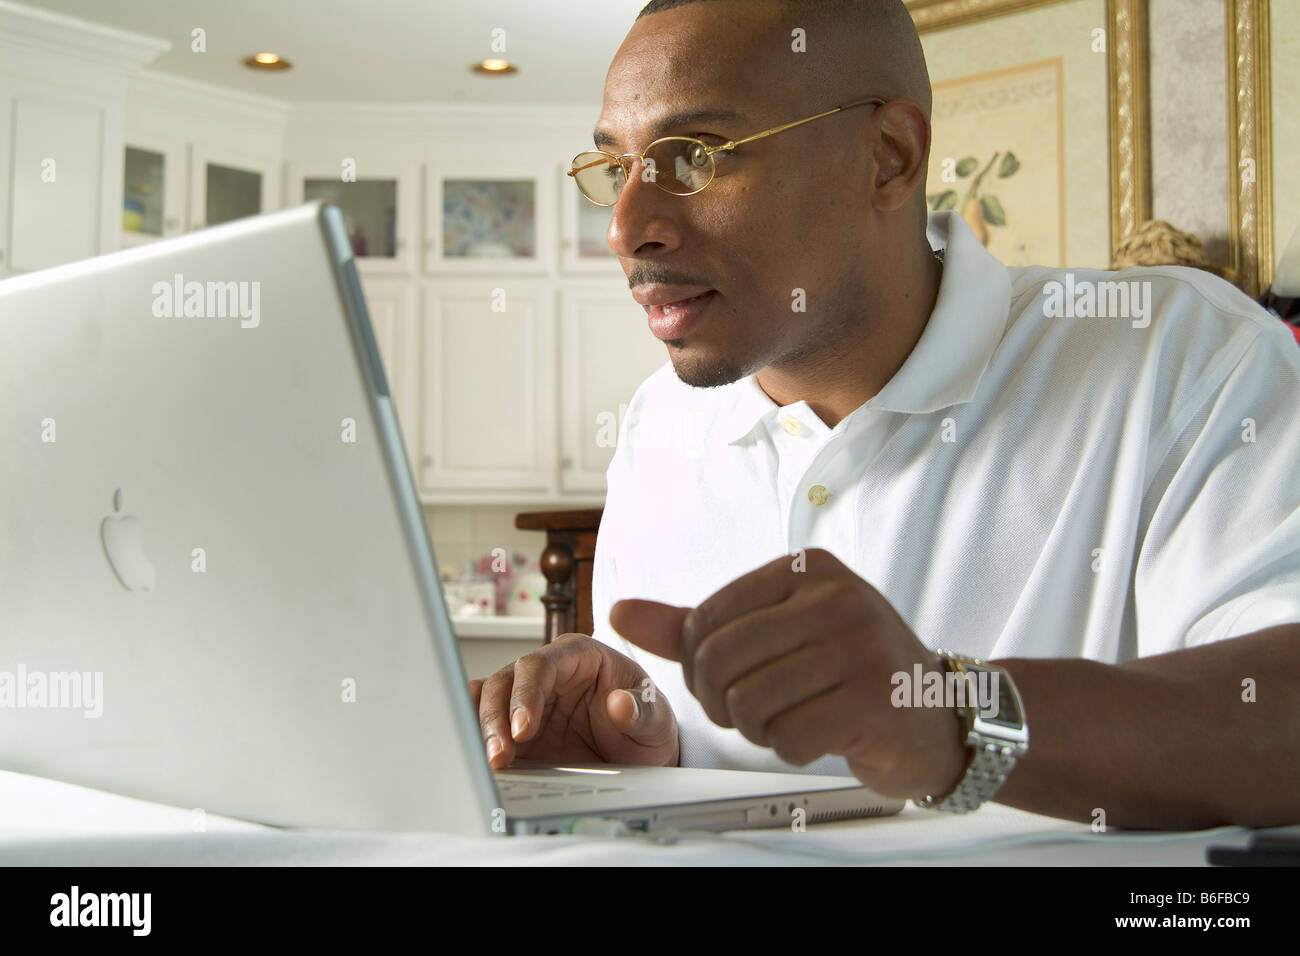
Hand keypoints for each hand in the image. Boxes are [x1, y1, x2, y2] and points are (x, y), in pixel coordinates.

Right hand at [469, 632, 678, 769]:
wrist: (640, 754)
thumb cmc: (647, 723)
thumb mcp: (656, 720)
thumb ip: (642, 711)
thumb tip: (619, 703)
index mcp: (578, 655)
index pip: (540, 664)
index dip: (526, 693)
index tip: (524, 728)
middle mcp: (547, 673)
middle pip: (505, 682)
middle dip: (496, 718)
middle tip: (500, 755)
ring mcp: (527, 699)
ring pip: (487, 701)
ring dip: (482, 730)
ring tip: (491, 763)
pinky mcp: (515, 727)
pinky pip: (484, 723)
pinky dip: (477, 737)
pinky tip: (480, 758)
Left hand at [609, 548, 967, 799]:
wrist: (938, 716)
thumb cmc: (848, 669)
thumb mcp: (777, 630)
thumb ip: (696, 624)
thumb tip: (621, 614)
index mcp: (808, 568)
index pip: (707, 618)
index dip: (700, 664)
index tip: (728, 679)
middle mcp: (838, 598)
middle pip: (721, 661)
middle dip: (722, 701)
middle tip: (752, 711)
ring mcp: (862, 647)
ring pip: (749, 703)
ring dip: (757, 728)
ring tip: (789, 719)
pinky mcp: (875, 701)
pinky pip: (788, 739)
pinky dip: (791, 750)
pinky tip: (819, 736)